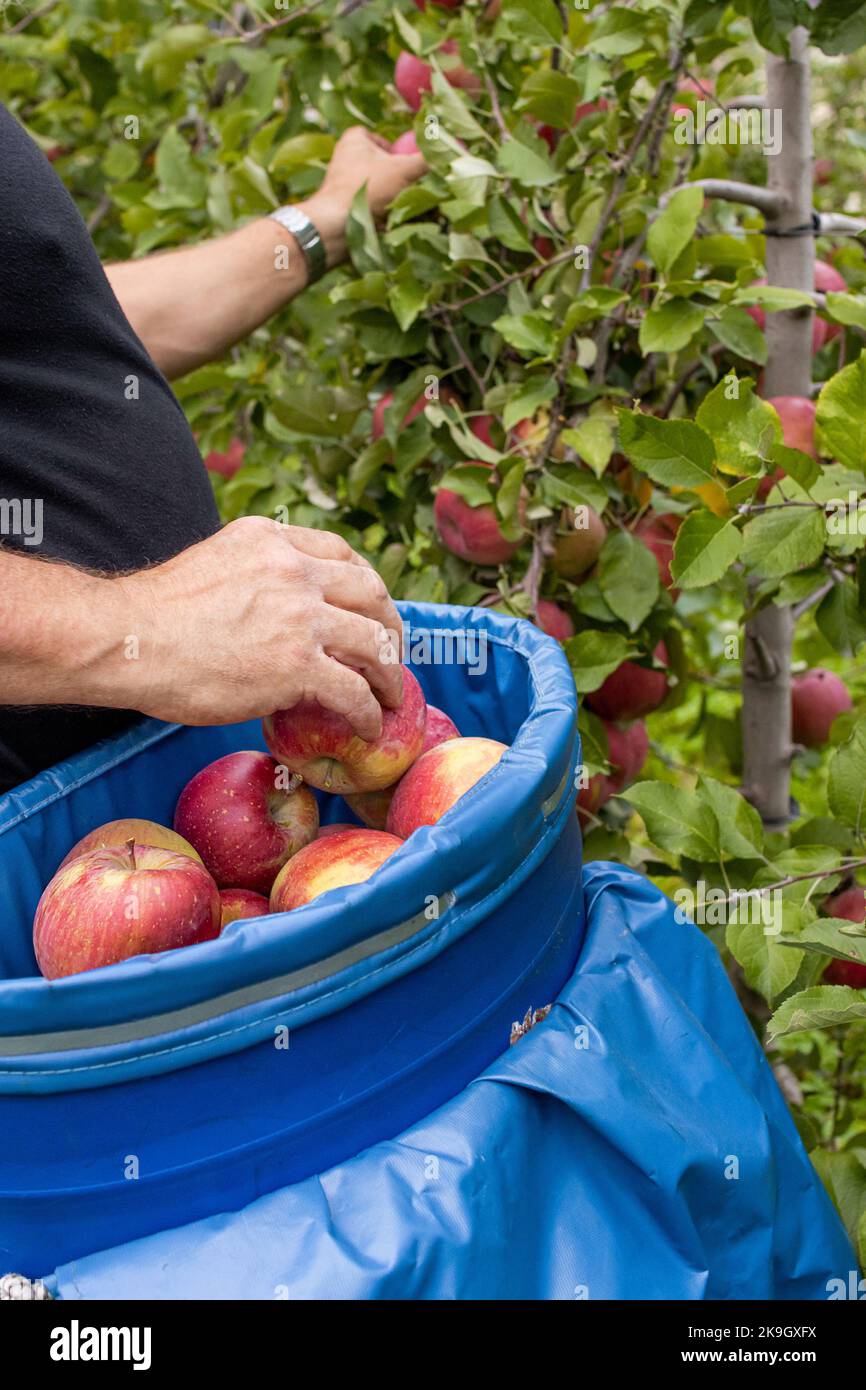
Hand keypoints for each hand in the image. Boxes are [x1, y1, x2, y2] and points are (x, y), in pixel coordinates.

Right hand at [115, 518, 403, 739]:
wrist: (129, 639)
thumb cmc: (154, 616)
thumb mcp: (214, 567)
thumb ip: (254, 579)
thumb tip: (274, 616)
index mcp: (271, 541)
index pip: (340, 552)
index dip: (365, 582)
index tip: (371, 607)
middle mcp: (294, 570)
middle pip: (370, 593)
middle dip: (390, 625)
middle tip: (392, 652)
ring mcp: (300, 616)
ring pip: (372, 642)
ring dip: (389, 672)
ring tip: (392, 695)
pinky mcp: (298, 664)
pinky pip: (354, 690)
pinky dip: (369, 711)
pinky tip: (369, 726)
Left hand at [299, 126, 426, 268]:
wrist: (337, 228)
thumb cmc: (368, 188)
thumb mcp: (404, 169)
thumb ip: (428, 159)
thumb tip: (454, 151)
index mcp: (354, 141)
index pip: (382, 139)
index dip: (398, 151)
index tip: (411, 165)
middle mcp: (347, 161)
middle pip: (386, 167)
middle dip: (405, 181)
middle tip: (421, 190)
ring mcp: (347, 187)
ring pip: (383, 191)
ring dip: (401, 200)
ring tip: (419, 211)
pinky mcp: (349, 210)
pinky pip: (376, 209)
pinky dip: (390, 216)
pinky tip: (404, 224)